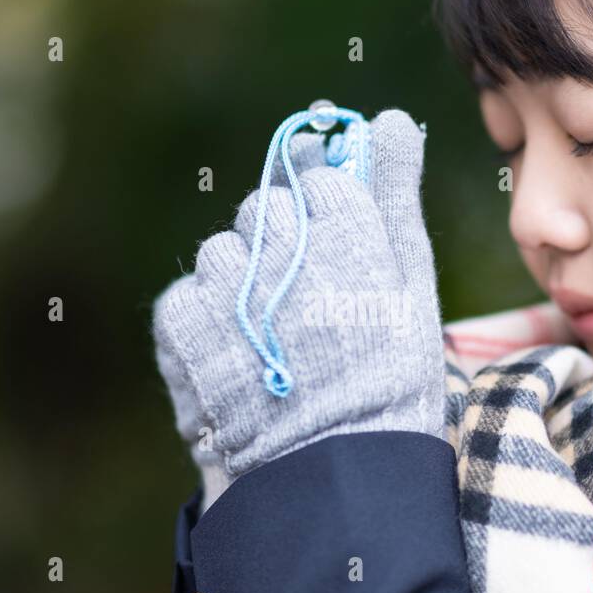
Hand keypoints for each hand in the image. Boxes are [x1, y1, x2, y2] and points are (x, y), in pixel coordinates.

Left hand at [152, 109, 443, 496]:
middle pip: (265, 208)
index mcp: (342, 226)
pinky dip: (206, 325)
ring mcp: (223, 284)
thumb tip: (385, 118)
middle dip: (284, 246)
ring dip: (241, 285)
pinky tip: (239, 362)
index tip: (339, 262)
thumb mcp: (411, 286)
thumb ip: (394, 196)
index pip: (318, 178)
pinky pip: (185, 297)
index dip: (328, 218)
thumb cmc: (387, 381)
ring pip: (222, 251)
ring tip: (272, 342)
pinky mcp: (181, 326)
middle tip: (306, 306)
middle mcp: (278, 244)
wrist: (330, 475)